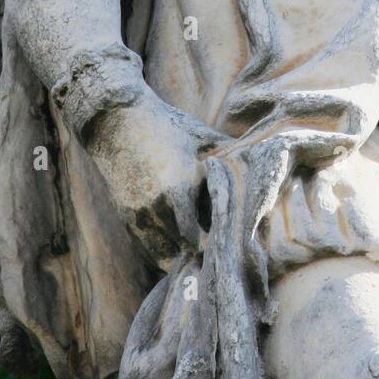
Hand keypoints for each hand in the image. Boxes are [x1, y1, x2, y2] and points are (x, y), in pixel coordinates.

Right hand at [84, 83, 226, 263]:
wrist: (116, 120)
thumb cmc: (167, 125)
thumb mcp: (202, 137)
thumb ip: (230, 154)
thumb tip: (262, 163)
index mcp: (180, 191)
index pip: (205, 237)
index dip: (220, 244)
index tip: (235, 245)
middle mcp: (158, 209)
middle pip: (187, 250)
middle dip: (205, 253)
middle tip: (224, 256)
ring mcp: (139, 215)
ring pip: (165, 256)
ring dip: (183, 257)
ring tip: (203, 258)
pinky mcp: (127, 217)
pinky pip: (148, 248)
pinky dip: (164, 252)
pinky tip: (180, 249)